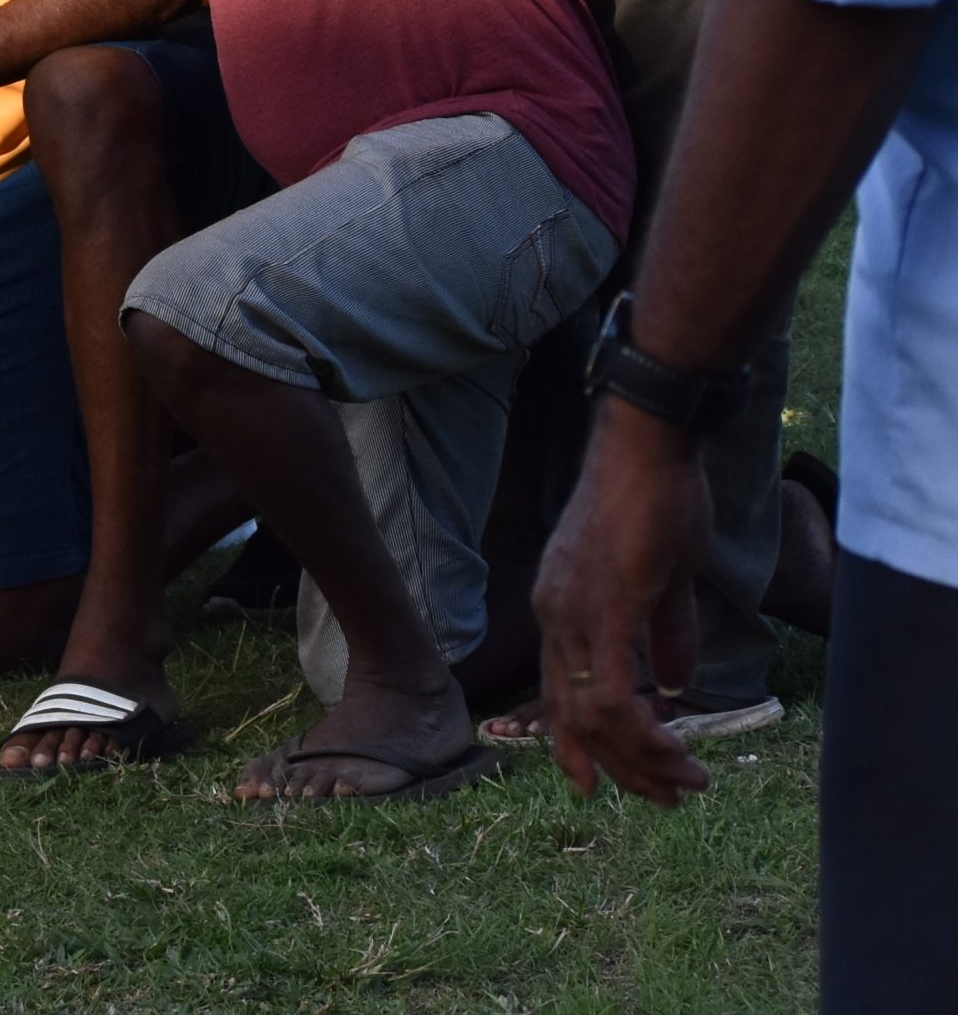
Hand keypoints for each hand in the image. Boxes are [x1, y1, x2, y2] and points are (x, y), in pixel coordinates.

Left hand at [532, 407, 715, 807]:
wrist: (650, 447)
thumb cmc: (658, 501)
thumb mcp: (661, 579)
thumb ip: (663, 633)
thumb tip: (673, 686)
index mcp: (559, 608)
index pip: (556, 695)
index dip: (577, 746)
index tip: (605, 785)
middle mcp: (553, 614)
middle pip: (571, 716)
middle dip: (622, 767)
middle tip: (671, 795)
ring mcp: (574, 611)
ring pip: (592, 714)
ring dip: (642, 758)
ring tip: (688, 780)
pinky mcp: (605, 606)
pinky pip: (610, 689)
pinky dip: (640, 730)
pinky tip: (674, 747)